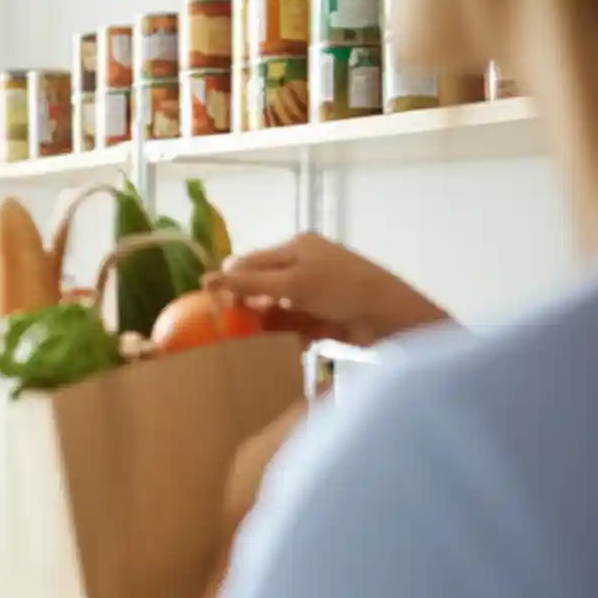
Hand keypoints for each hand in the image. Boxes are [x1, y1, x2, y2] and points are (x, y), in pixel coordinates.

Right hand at [203, 234, 450, 346]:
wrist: (391, 317)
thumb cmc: (342, 290)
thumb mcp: (292, 284)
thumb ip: (249, 284)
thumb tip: (206, 279)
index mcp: (299, 247)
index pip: (252, 262)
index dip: (230, 281)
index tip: (208, 305)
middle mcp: (307, 267)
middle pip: (264, 287)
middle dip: (246, 306)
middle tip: (222, 328)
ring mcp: (317, 295)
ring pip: (277, 311)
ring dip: (262, 326)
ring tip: (240, 343)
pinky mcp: (327, 320)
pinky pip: (295, 329)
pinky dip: (283, 339)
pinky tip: (270, 351)